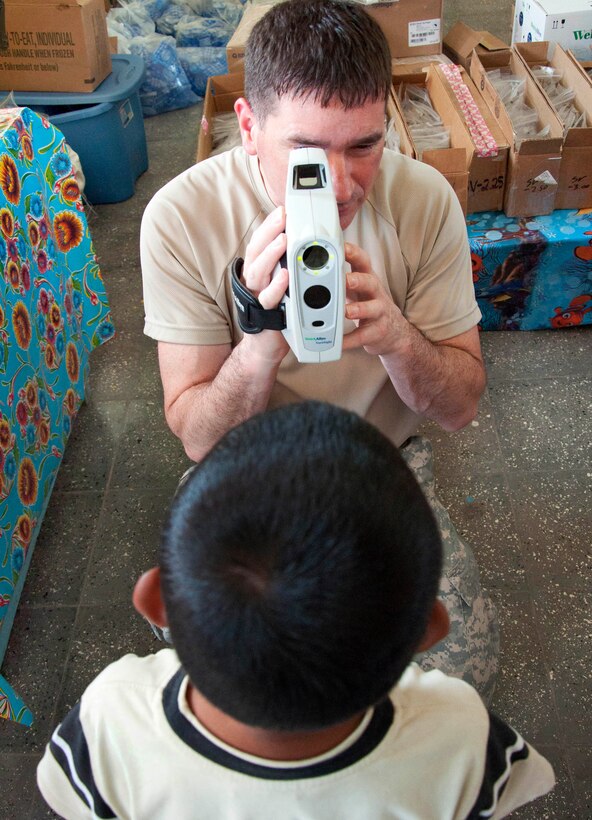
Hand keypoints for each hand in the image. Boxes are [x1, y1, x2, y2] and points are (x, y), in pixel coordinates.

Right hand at [240, 206, 289, 362]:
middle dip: (269, 231)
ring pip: (259, 271)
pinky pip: (268, 299)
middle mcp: (254, 281)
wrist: (266, 347)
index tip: (282, 211)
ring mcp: (257, 296)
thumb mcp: (282, 283)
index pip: (260, 242)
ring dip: (272, 254)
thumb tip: (303, 244)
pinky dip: (276, 287)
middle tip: (282, 217)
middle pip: (256, 251)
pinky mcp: (264, 314)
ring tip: (283, 240)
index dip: (269, 225)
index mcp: (259, 270)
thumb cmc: (277, 313)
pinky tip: (285, 276)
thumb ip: (287, 265)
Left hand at [342, 242, 406, 356]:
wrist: (394, 332)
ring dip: (357, 309)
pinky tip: (338, 342)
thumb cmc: (369, 305)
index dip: (353, 252)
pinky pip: (362, 336)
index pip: (362, 261)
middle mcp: (375, 292)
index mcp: (367, 279)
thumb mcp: (359, 288)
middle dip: (356, 279)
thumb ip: (341, 278)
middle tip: (344, 280)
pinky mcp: (378, 331)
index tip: (340, 246)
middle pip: (369, 281)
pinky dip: (349, 340)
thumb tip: (311, 268)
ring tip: (345, 312)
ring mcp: (379, 312)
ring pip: (371, 308)